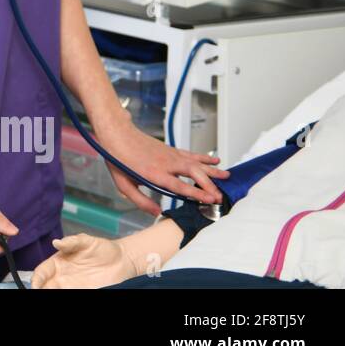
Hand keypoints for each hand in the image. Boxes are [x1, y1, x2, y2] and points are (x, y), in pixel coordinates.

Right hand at [32, 234, 137, 288]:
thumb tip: (55, 242)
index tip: (36, 286)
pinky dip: (69, 297)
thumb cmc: (102, 248)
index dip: (36, 279)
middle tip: (42, 292)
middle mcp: (62, 278)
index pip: (41, 272)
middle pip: (46, 286)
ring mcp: (73, 288)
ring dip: (52, 294)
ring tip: (54, 293)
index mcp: (58, 263)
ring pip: (57, 293)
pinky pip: (73, 296)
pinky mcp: (86, 293)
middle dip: (41, 290)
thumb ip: (71, 242)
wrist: (123, 261)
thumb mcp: (86, 241)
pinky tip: (70, 294)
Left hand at [96, 118, 229, 214]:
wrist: (117, 133)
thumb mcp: (123, 184)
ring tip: (227, 178)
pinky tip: (215, 161)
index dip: (196, 192)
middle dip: (209, 184)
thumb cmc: (118, 159)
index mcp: (154, 173)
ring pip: (196, 163)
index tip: (210, 199)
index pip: (179, 186)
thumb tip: (157, 212)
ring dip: (212, 171)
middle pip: (193, 173)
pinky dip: (204, 158)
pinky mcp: (171, 149)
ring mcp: (170, 155)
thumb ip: (141, 200)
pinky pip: (191, 155)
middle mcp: (166, 163)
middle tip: (220, 196)